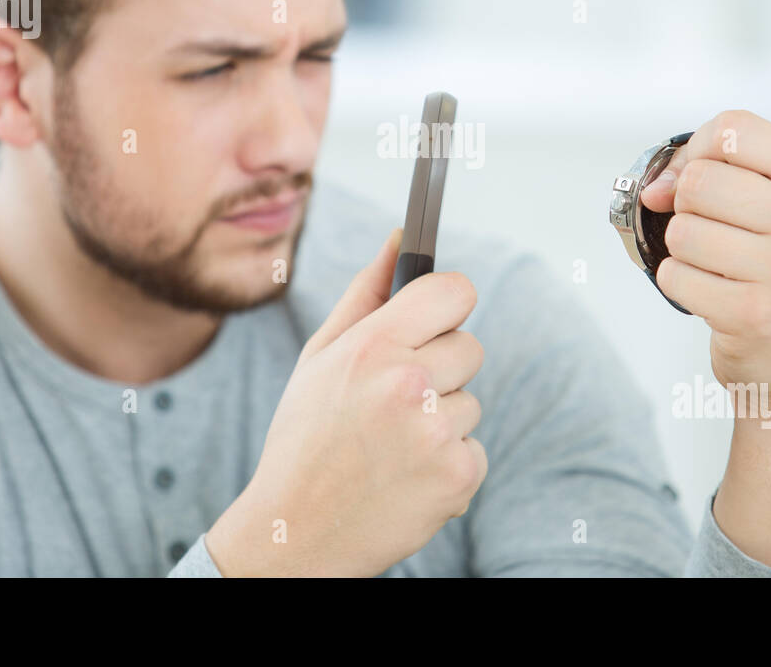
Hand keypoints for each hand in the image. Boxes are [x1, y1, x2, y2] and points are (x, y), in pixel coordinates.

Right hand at [205, 228, 487, 576]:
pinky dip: (448, 462)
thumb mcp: (320, 358)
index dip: (448, 303)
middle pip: (470, 347)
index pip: (455, 291)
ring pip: (471, 401)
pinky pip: (475, 448)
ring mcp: (437, 431)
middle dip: (440, 368)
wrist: (296, 531)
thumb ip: (365, 293)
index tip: (436, 318)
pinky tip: (406, 475)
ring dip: (442, 420)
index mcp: (373, 345)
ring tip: (391, 445)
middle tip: (393, 400)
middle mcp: (409, 382)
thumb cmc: (306, 437)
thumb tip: (400, 239)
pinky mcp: (457, 475)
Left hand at [640, 109, 770, 427]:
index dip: (700, 150)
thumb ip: (711, 173)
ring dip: (684, 249)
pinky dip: (679, 283)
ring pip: (681, 229)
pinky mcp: (753, 314)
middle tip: (718, 232)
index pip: (734, 128)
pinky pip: (674, 275)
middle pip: (700, 180)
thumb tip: (654, 189)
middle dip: (688, 206)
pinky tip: (714, 293)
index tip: (704, 177)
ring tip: (721, 266)